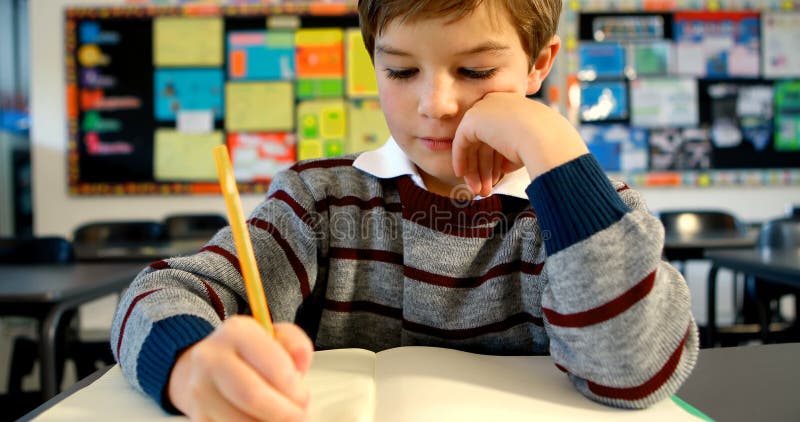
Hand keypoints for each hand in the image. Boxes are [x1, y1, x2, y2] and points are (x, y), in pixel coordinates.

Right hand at [168, 317, 313, 421]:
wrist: (205, 369)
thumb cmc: (249, 355)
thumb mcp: (275, 336)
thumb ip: (294, 343)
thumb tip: (301, 361)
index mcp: (236, 332)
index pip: (274, 364)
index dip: (295, 388)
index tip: (304, 397)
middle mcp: (211, 359)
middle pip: (253, 397)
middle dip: (284, 413)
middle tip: (298, 416)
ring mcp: (200, 390)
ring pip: (241, 421)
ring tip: (279, 418)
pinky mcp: (198, 416)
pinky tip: (260, 421)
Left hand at [452, 92, 587, 195]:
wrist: (545, 138)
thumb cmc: (544, 146)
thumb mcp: (527, 148)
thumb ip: (511, 154)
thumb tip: (503, 167)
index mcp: (513, 106)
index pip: (498, 135)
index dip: (496, 160)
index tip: (496, 179)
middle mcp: (497, 103)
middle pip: (484, 140)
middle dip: (484, 168)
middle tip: (485, 189)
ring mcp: (484, 108)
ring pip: (473, 143)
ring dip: (474, 169)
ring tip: (478, 191)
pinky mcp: (472, 118)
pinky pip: (461, 141)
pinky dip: (460, 158)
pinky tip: (462, 175)